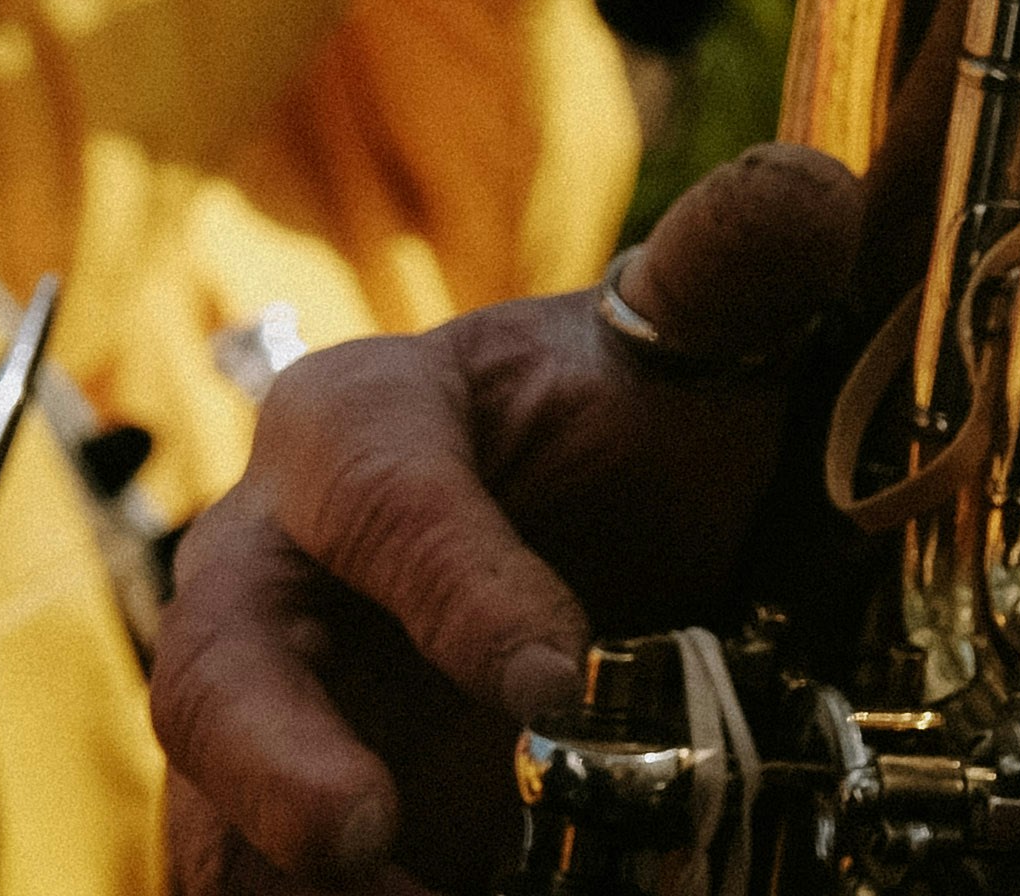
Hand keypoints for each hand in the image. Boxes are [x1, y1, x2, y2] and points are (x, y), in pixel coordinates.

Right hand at [155, 142, 865, 894]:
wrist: (617, 522)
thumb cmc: (633, 423)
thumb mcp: (692, 344)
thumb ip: (735, 266)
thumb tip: (808, 192)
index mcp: (354, 422)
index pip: (381, 500)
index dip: (454, 590)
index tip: (557, 675)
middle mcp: (269, 565)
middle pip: (216, 665)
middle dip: (274, 761)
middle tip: (367, 839)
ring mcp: (270, 702)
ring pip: (210, 800)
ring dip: (286, 877)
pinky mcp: (292, 808)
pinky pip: (266, 878)